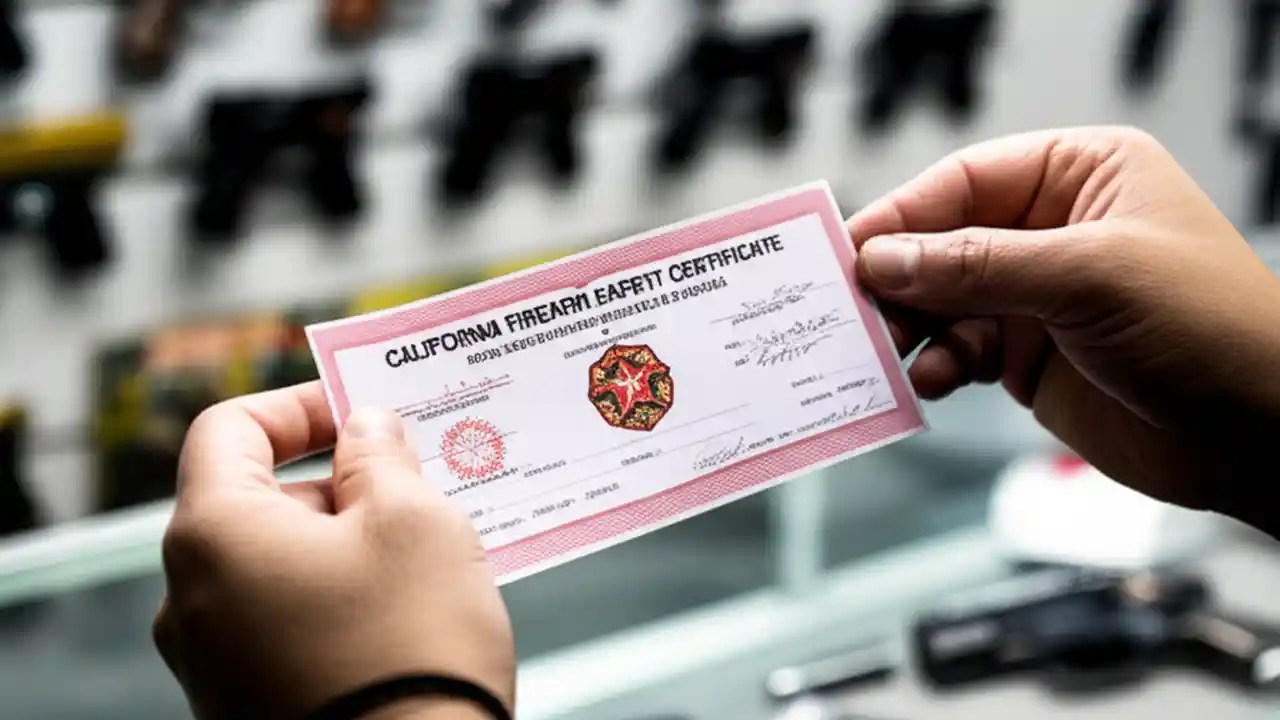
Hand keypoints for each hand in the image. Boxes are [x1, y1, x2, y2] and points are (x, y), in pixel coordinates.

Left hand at [153, 383, 514, 718]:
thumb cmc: (411, 648)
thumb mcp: (414, 521)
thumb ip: (382, 455)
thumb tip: (367, 429)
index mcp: (214, 534)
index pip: (228, 428)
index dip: (297, 404)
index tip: (361, 410)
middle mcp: (191, 598)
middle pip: (258, 499)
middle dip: (340, 482)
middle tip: (419, 486)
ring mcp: (213, 661)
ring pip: (278, 565)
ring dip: (346, 542)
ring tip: (426, 554)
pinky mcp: (243, 704)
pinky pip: (285, 622)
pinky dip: (336, 599)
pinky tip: (404, 610)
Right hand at [848, 127, 1279, 532]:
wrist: (1259, 437)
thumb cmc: (1210, 328)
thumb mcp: (1088, 277)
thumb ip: (977, 265)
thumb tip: (885, 259)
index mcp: (1081, 175)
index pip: (966, 180)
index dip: (904, 214)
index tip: (850, 250)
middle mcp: (1053, 230)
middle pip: (943, 241)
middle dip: (900, 277)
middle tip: (853, 309)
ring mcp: (1038, 296)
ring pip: (943, 300)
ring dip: (912, 328)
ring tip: (889, 353)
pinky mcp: (1028, 356)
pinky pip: (959, 350)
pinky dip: (937, 366)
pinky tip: (932, 381)